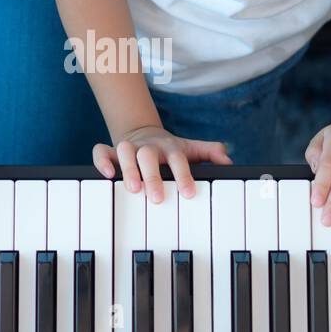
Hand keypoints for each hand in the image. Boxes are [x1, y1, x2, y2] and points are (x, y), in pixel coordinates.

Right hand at [93, 125, 231, 202]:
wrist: (144, 133)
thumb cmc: (170, 149)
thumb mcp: (191, 149)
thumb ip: (211, 153)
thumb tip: (229, 162)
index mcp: (170, 148)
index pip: (178, 159)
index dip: (183, 175)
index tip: (189, 194)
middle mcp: (149, 146)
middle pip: (149, 155)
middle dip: (153, 176)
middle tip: (158, 198)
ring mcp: (130, 147)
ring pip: (125, 151)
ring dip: (128, 169)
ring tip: (133, 190)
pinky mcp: (112, 151)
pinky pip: (101, 151)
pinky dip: (102, 161)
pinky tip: (108, 175)